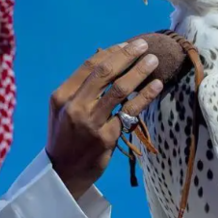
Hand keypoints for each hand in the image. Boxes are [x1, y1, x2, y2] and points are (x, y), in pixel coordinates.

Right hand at [46, 38, 162, 199]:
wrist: (63, 173)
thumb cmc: (67, 138)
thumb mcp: (64, 110)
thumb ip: (81, 89)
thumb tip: (108, 60)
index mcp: (62, 96)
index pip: (89, 66)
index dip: (112, 52)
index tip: (128, 44)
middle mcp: (74, 106)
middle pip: (104, 72)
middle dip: (127, 55)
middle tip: (144, 45)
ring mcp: (90, 122)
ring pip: (118, 90)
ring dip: (139, 72)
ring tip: (153, 60)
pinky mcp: (106, 138)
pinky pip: (129, 112)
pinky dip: (145, 96)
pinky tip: (156, 86)